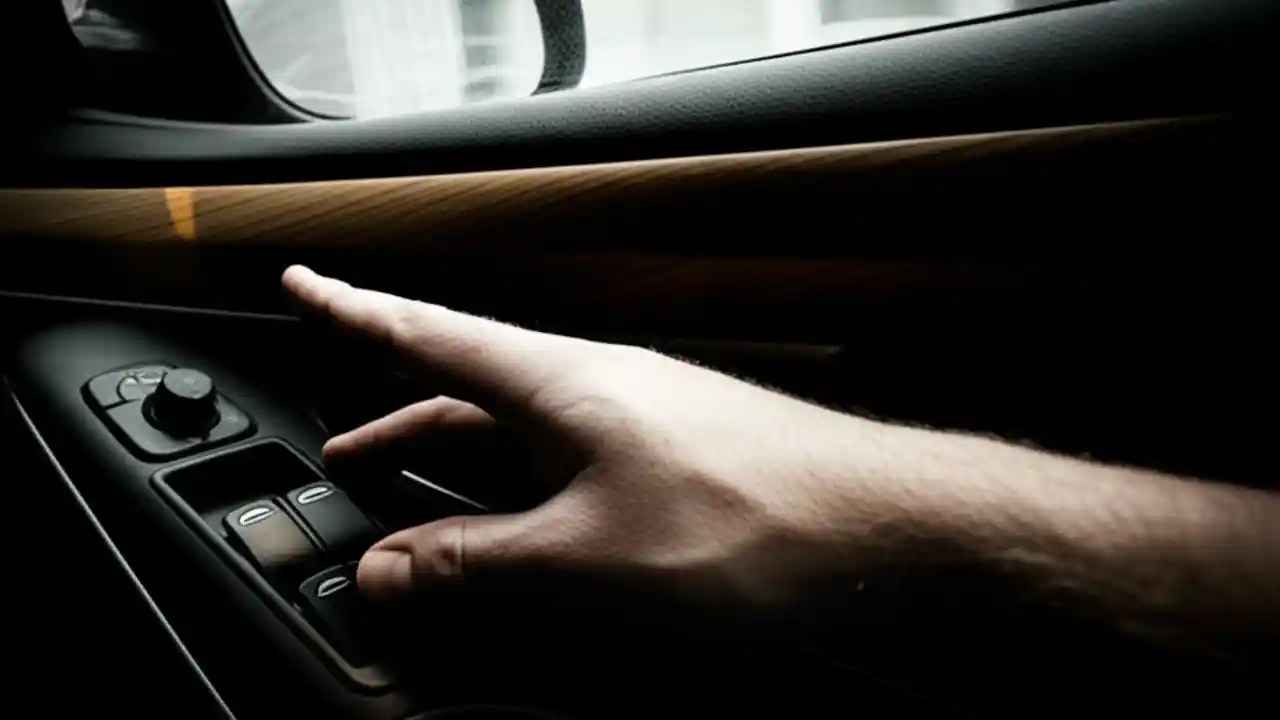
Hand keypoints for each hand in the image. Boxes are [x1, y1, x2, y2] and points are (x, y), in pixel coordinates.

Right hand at [282, 266, 939, 614]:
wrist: (882, 523)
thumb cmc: (751, 524)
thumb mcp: (588, 557)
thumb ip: (478, 564)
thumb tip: (386, 569)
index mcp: (559, 384)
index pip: (429, 335)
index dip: (356, 315)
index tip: (304, 288)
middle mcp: (595, 386)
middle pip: (468, 391)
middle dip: (396, 419)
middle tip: (343, 451)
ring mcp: (637, 419)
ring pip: (520, 433)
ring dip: (460, 463)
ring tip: (412, 501)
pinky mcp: (673, 458)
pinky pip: (568, 463)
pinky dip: (521, 492)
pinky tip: (523, 530)